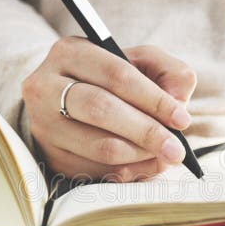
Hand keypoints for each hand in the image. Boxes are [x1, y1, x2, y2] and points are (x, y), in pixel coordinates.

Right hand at [22, 38, 196, 180]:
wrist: (67, 104)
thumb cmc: (111, 82)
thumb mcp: (139, 63)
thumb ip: (168, 71)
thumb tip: (179, 98)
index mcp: (70, 53)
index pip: (117, 75)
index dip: (153, 99)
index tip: (181, 118)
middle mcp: (46, 87)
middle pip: (102, 110)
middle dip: (147, 132)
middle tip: (176, 149)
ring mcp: (43, 124)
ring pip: (99, 146)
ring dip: (140, 156)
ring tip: (163, 156)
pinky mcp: (49, 155)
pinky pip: (94, 171)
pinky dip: (126, 172)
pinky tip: (143, 165)